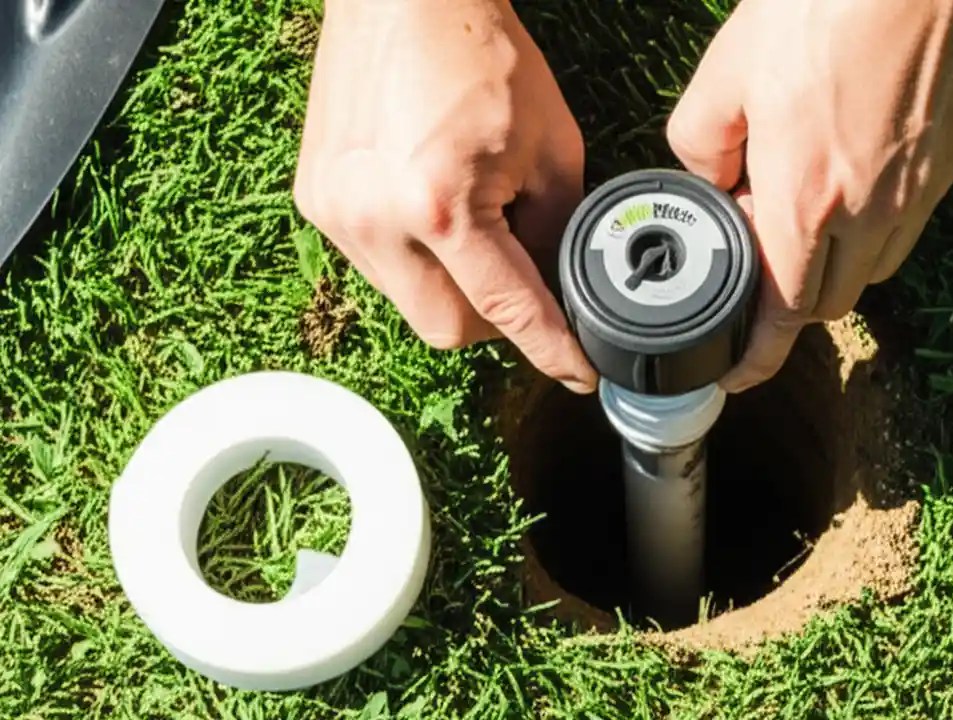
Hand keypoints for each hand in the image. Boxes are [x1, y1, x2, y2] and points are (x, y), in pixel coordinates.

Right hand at [293, 0, 596, 392]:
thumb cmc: (480, 54)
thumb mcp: (552, 146)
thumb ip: (558, 228)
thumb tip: (558, 284)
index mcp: (439, 208)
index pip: (506, 309)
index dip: (549, 349)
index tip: (577, 373)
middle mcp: (374, 220)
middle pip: (447, 329)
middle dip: (493, 319)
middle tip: (520, 279)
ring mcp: (333, 213)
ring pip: (407, 301)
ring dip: (450, 286)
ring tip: (471, 227)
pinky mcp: (312, 201)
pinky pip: (375, 263)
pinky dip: (413, 256)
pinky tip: (431, 209)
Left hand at [668, 0, 952, 391]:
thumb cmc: (826, 4)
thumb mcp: (727, 72)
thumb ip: (699, 143)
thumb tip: (707, 176)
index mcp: (808, 201)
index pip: (785, 316)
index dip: (758, 357)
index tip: (737, 372)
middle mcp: (874, 212)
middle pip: (830, 302)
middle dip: (790, 302)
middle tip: (758, 258)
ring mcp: (923, 189)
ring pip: (874, 267)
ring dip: (835, 263)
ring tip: (806, 208)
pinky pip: (910, 221)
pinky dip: (875, 223)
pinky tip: (852, 172)